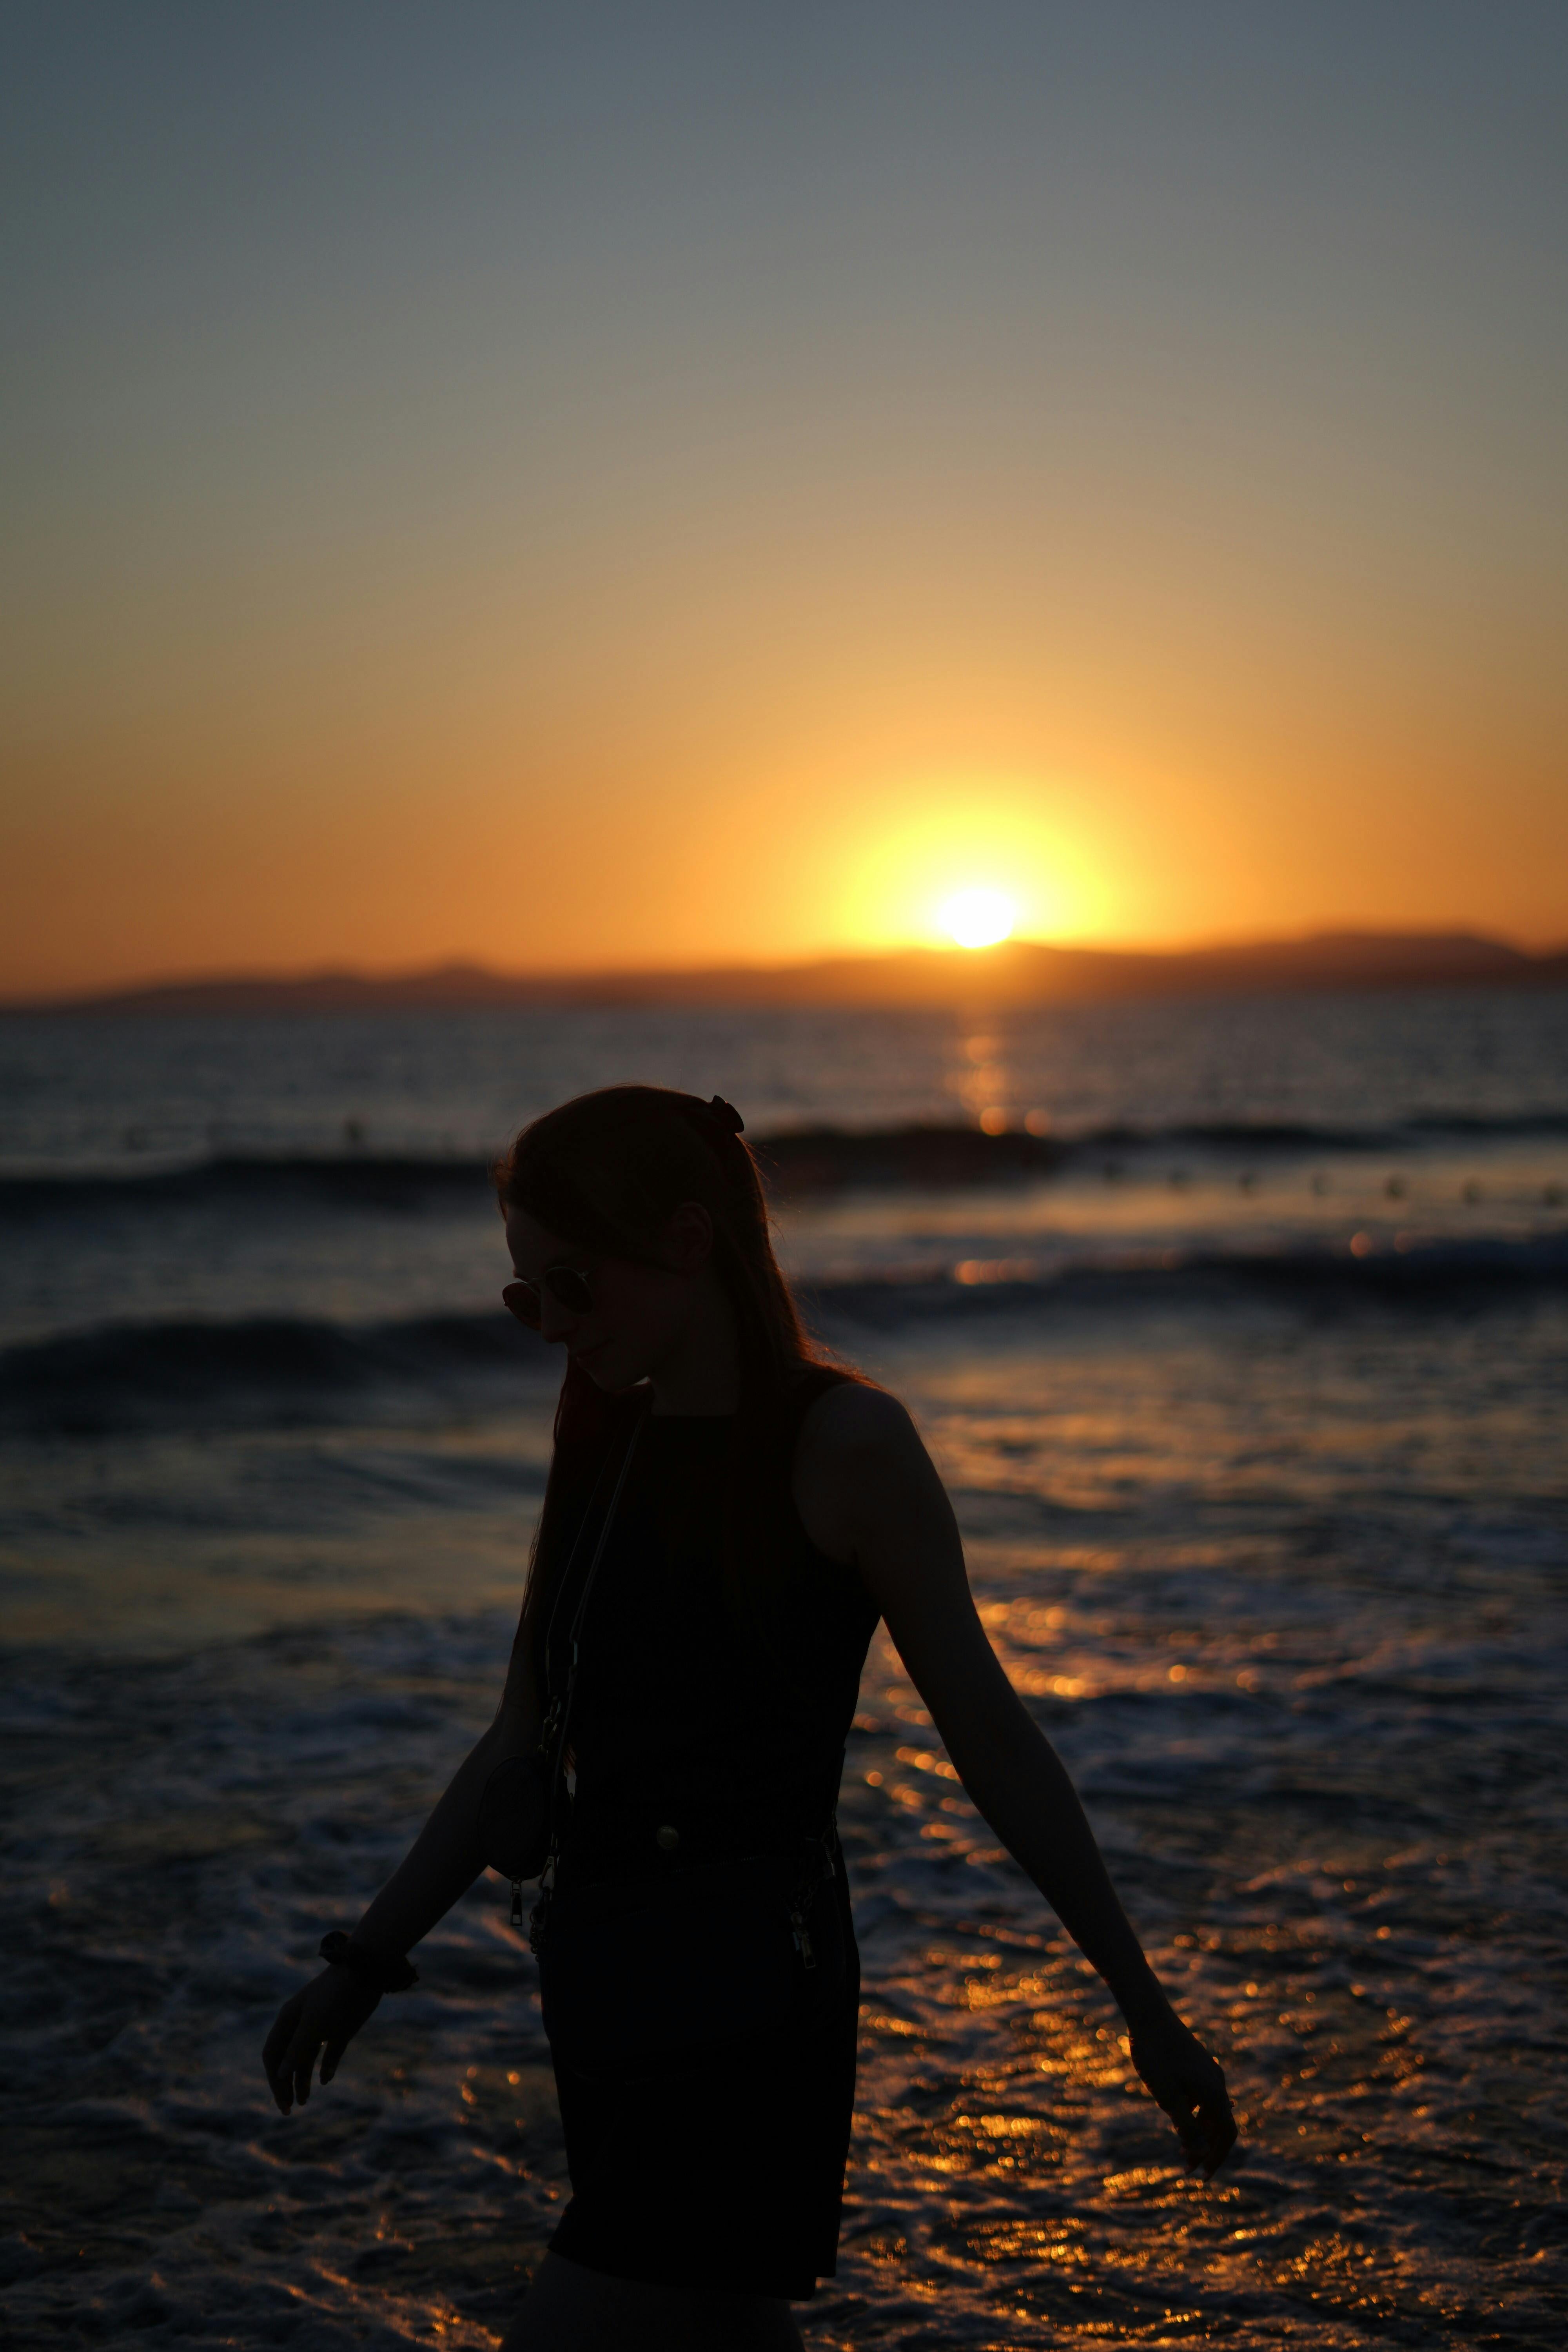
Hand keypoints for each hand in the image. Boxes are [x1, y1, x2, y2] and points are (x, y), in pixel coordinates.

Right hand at [262, 1968, 380, 2115]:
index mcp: (289, 2020)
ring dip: (303, 2080)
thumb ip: (296, 2049)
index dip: (274, 2079)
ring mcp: (322, 2028)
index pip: (273, 2055)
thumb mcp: (313, 2024)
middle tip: (290, 2109)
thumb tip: (280, 2074)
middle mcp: (302, 2025)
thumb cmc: (334, 1996)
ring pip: (306, 2059)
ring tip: (305, 2101)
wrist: (365, 1974)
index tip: (282, 2100)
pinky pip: (329, 2054)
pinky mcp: (341, 2031)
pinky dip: (326, 2067)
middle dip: (286, 2085)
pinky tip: (325, 2079)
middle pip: (287, 2060)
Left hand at [1129, 2006, 1236, 2177]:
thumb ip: (1187, 2126)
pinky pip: (1202, 2095)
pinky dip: (1194, 2112)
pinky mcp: (1197, 2063)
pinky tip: (1176, 2116)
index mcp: (1214, 2092)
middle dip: (1206, 2148)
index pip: (1227, 2134)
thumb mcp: (1168, 2097)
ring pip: (1210, 2109)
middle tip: (1185, 2166)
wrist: (1149, 2014)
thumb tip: (1202, 2153)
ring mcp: (1208, 2071)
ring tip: (1179, 2145)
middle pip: (1220, 2124)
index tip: (1202, 2176)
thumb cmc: (1156, 2056)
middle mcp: (1217, 2082)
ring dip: (1199, 2131)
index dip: (1217, 2157)